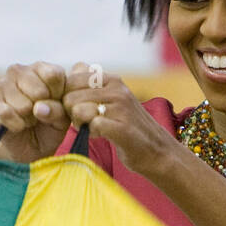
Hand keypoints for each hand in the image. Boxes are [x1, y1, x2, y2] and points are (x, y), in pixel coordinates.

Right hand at [0, 62, 71, 161]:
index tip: (57, 104)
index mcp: (41, 68)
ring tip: (30, 120)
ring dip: (30, 119)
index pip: (54, 75)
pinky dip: (17, 126)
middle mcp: (20, 71)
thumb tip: (38, 108)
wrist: (31, 147)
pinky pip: (7, 114)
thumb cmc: (49, 126)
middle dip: (43, 109)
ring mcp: (3, 85)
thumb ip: (58, 110)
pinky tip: (19, 126)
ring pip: (24, 105)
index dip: (59, 95)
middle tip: (40, 114)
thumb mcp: (62, 119)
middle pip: (39, 90)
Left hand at [62, 63, 174, 177]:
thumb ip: (90, 85)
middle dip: (71, 113)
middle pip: (70, 96)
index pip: (71, 79)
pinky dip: (92, 134)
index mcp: (111, 79)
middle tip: (85, 123)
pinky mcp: (123, 128)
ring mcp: (121, 108)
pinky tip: (102, 136)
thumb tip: (68, 73)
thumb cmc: (127, 126)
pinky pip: (92, 125)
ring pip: (78, 110)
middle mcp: (117, 89)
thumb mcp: (111, 99)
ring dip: (80, 124)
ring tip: (92, 129)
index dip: (67, 97)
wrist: (157, 152)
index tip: (79, 109)